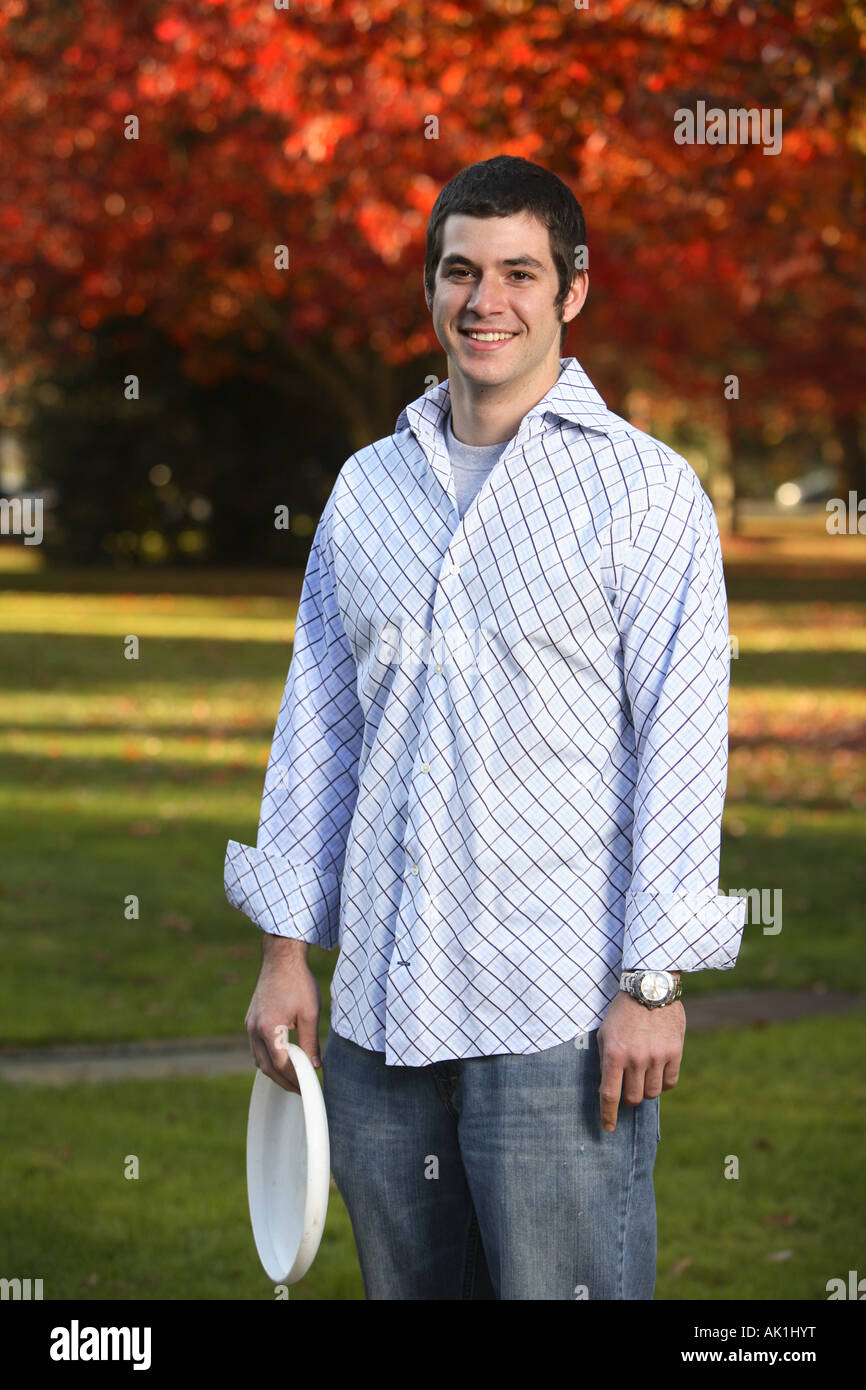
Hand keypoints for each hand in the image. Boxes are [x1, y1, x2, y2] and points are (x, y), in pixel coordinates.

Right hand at [245, 936, 321, 1094]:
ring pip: (258, 1059)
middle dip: (283, 1081)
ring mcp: (250, 1024)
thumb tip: (315, 1066)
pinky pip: (256, 1047)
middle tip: (301, 1088)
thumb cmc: (298, 981)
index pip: (281, 1065)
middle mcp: (254, 1029)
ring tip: (293, 1077)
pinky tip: (281, 1059)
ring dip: (274, 1071)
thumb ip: (311, 1043)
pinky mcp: (250, 1019)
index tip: (308, 1088)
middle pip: (266, 1067)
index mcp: (269, 1029)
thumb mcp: (310, 1014)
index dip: (295, 1080)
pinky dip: (268, 1057)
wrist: (281, 957)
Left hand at [596, 991, 685, 1132]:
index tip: (607, 1128)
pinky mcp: (675, 1053)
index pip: (609, 1095)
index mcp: (614, 1054)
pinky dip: (663, 1083)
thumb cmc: (622, 1011)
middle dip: (628, 1098)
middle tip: (628, 1087)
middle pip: (632, 1098)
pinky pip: (670, 1083)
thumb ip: (606, 1058)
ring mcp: (657, 1057)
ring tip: (643, 1075)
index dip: (608, 1116)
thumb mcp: (605, 1032)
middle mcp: (635, 1059)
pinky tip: (658, 1073)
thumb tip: (608, 1086)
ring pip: (651, 1093)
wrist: (650, 987)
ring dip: (645, 1089)